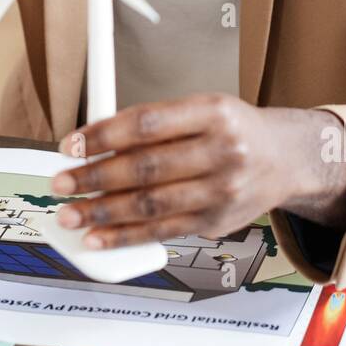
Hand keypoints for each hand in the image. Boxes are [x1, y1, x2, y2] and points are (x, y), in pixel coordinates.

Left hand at [51, 93, 345, 249]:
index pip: (146, 123)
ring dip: (102, 211)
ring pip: (150, 204)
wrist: (285, 159)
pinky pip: (162, 231)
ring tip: (69, 212)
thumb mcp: (202, 109)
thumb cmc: (232, 130)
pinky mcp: (216, 221)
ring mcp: (221, 190)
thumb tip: (95, 144)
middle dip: (94, 177)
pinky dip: (125, 236)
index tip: (70, 145)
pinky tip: (98, 237)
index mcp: (213, 111)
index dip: (102, 136)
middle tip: (60, 182)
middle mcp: (222, 150)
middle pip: (145, 167)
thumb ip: (155, 124)